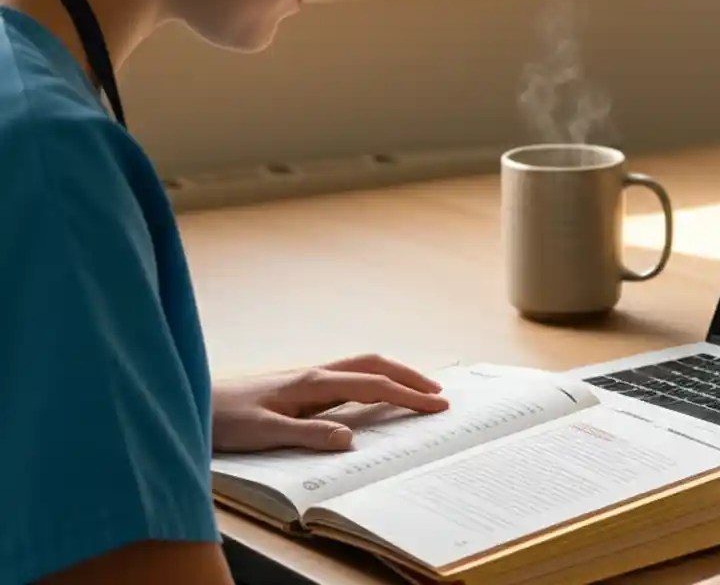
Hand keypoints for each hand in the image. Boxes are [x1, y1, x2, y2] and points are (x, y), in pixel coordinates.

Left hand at [212, 354, 448, 452]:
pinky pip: (350, 377)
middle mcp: (315, 374)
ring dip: (394, 374)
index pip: (373, 385)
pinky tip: (377, 393)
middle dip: (410, 377)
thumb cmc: (224, 419)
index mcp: (313, 383)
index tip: (435, 405)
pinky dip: (375, 380)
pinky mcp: (302, 387)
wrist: (194, 405)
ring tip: (418, 390)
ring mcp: (309, 378)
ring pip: (363, 367)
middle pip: (375, 365)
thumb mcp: (264, 433)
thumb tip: (350, 438)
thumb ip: (307, 435)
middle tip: (439, 394)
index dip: (407, 395)